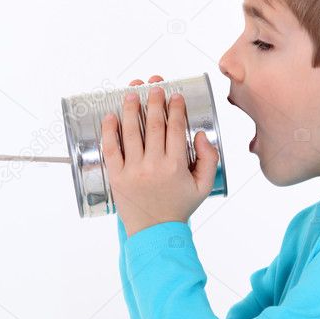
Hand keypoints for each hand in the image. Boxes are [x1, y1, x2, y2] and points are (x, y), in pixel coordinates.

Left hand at [101, 75, 218, 235]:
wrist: (155, 232)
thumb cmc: (179, 208)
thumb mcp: (204, 186)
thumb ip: (209, 159)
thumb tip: (200, 134)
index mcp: (177, 165)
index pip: (175, 128)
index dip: (175, 108)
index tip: (174, 95)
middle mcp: (154, 165)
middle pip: (153, 125)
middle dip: (154, 101)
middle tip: (153, 86)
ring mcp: (133, 170)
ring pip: (131, 133)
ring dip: (130, 109)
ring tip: (130, 93)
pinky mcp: (117, 177)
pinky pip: (111, 150)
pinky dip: (109, 132)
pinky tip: (109, 117)